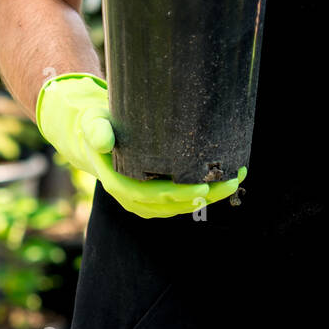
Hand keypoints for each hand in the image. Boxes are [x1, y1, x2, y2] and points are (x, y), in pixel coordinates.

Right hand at [35, 72, 244, 218]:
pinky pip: (181, 202)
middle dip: (205, 195)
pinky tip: (222, 182)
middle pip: (173, 203)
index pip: (152, 196)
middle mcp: (132, 198)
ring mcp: (144, 200)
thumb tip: (103, 141)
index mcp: (119, 184)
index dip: (179, 195)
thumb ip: (97, 130)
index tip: (203, 188)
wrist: (94, 136)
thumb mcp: (93, 122)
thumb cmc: (97, 125)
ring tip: (235, 180)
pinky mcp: (155, 196)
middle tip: (231, 182)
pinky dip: (202, 195)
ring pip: (181, 206)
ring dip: (209, 197)